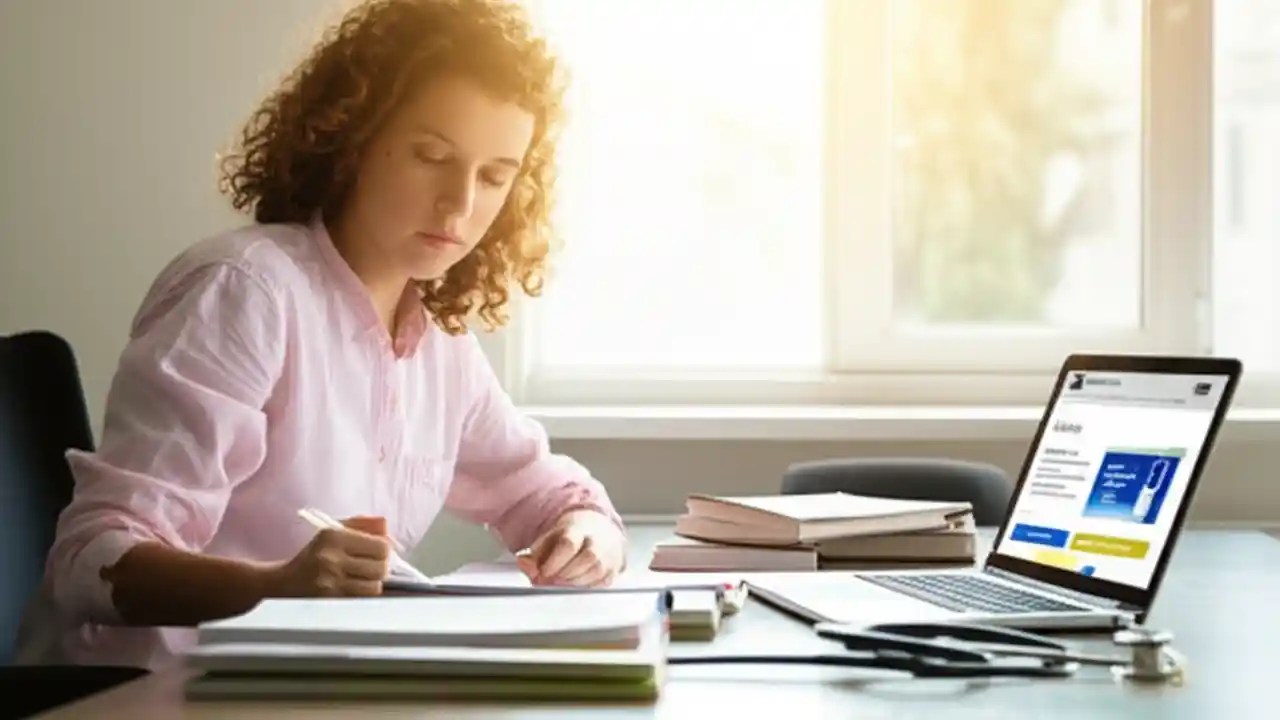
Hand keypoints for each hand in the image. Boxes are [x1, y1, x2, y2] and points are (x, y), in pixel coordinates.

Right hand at [263, 515, 391, 596]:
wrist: (282, 585)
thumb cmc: (314, 556)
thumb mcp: (333, 533)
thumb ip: (362, 526)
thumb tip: (385, 525)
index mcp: (333, 537)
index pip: (380, 546)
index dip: (383, 551)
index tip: (376, 553)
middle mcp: (331, 558)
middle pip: (380, 567)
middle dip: (380, 568)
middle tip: (370, 568)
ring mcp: (330, 583)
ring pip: (374, 587)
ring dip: (372, 584)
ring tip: (360, 580)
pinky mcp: (329, 602)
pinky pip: (362, 600)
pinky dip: (362, 596)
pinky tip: (352, 590)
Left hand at [517, 510, 626, 587]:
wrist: (599, 530)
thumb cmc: (571, 536)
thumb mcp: (550, 539)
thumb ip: (535, 554)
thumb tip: (523, 563)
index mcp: (579, 528)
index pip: (569, 543)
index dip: (555, 561)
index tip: (544, 572)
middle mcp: (599, 540)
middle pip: (586, 558)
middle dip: (564, 575)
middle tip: (550, 581)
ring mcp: (609, 555)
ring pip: (595, 573)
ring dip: (574, 583)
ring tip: (560, 583)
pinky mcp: (614, 570)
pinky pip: (601, 583)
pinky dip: (585, 587)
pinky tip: (575, 585)